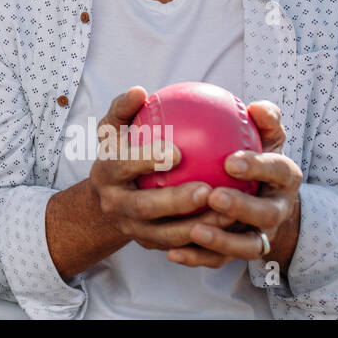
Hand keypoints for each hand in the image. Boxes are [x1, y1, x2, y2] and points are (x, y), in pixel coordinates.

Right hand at [88, 87, 239, 251]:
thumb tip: (140, 91)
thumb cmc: (119, 152)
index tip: (179, 152)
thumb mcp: (113, 129)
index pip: (123, 165)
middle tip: (208, 190)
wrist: (107, 196)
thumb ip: (124, 108)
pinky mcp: (150, 244)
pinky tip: (231, 226)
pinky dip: (204, 240)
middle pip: (144, 207)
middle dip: (176, 201)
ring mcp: (131, 229)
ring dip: (198, 225)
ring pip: (166, 234)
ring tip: (229, 213)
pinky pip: (179, 246)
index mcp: (105, 172)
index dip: (148, 159)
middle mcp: (115, 204)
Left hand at [170, 100, 302, 268]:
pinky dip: (199, 258)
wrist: (258, 194)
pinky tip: (172, 253)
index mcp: (284, 177)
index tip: (230, 161)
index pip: (278, 171)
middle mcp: (278, 209)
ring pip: (248, 246)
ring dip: (222, 241)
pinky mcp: (240, 253)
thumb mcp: (262, 133)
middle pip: (267, 214)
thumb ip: (262, 119)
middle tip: (212, 196)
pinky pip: (220, 261)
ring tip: (194, 230)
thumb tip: (255, 107)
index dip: (258, 168)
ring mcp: (261, 234)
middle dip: (243, 208)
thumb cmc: (251, 152)